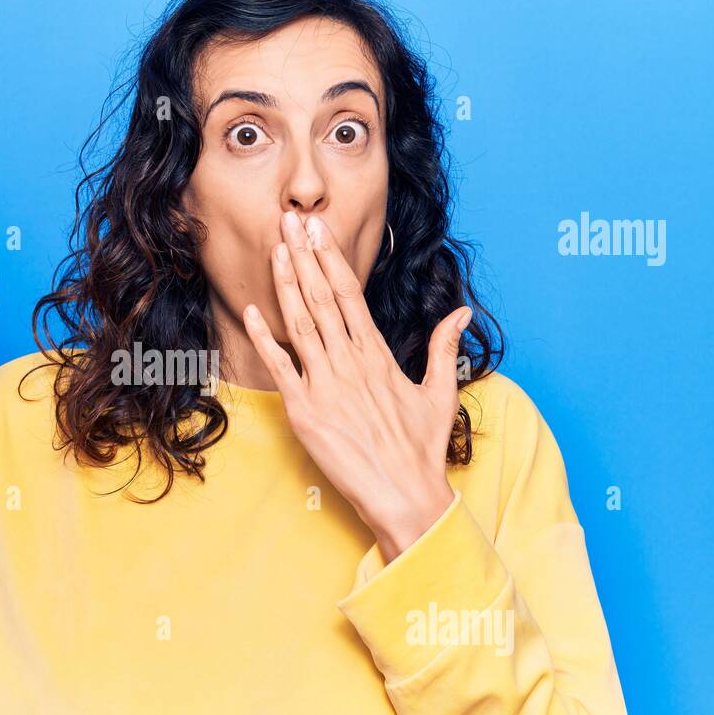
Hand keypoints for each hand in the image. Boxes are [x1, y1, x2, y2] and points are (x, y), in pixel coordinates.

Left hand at [241, 210, 472, 562]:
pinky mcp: (304, 411)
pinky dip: (265, 338)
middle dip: (303, 254)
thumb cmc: (420, 449)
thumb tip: (460, 312)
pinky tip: (252, 310)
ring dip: (285, 283)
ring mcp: (325, 385)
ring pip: (300, 323)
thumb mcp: (439, 393)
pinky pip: (280, 367)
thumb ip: (443, 347)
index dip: (330, 257)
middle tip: (288, 218)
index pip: (350, 293)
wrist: (404, 495)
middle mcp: (350, 362)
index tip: (317, 228)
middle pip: (321, 297)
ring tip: (274, 249)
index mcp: (378, 354)